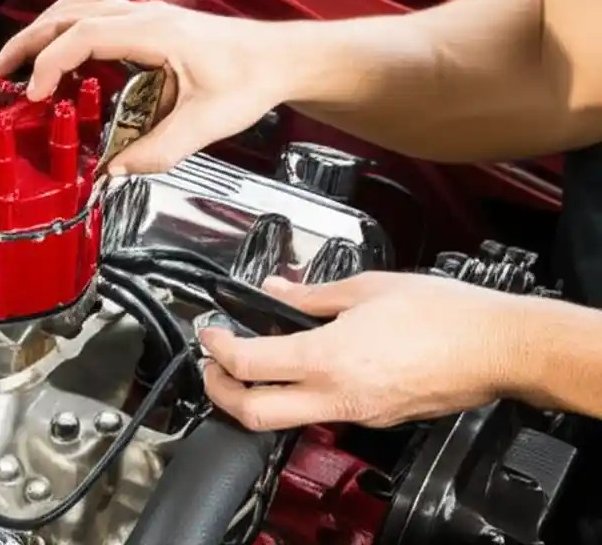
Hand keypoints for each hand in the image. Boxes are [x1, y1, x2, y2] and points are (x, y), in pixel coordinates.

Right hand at [0, 0, 295, 173]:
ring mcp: (144, 16)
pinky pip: (93, 13)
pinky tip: (59, 52)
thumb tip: (117, 169)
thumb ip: (160, 149)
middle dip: (27, 41)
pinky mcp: (146, 25)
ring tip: (18, 60)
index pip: (84, 35)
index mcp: (156, 33)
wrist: (279, 59)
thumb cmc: (252, 77)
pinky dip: (64, 28)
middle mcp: (145, 17)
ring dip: (43, 29)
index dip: (51, 62)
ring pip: (77, 4)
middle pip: (68, 12)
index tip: (37, 93)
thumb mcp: (208, 123)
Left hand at [199, 272, 540, 430]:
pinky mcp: (376, 418)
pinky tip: (304, 370)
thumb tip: (277, 290)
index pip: (249, 364)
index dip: (218, 349)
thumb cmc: (445, 315)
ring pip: (288, 420)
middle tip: (213, 368)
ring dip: (258, 398)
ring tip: (251, 368)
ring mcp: (357, 414)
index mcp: (328, 357)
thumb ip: (311, 294)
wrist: (498, 346)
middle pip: (254, 414)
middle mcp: (337, 395)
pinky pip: (324, 414)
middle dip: (220, 392)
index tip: (211, 334)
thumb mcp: (366, 288)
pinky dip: (300, 396)